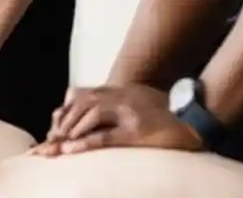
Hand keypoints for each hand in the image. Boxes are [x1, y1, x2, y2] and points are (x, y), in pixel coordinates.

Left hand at [29, 85, 202, 155]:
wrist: (194, 120)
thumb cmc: (165, 113)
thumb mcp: (136, 100)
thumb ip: (112, 102)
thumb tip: (83, 111)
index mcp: (118, 91)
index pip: (80, 96)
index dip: (63, 113)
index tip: (51, 129)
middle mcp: (120, 98)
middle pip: (79, 104)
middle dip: (61, 123)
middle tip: (48, 142)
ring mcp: (128, 114)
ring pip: (89, 117)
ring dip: (69, 132)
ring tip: (57, 147)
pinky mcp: (136, 132)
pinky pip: (104, 136)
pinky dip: (84, 143)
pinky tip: (71, 151)